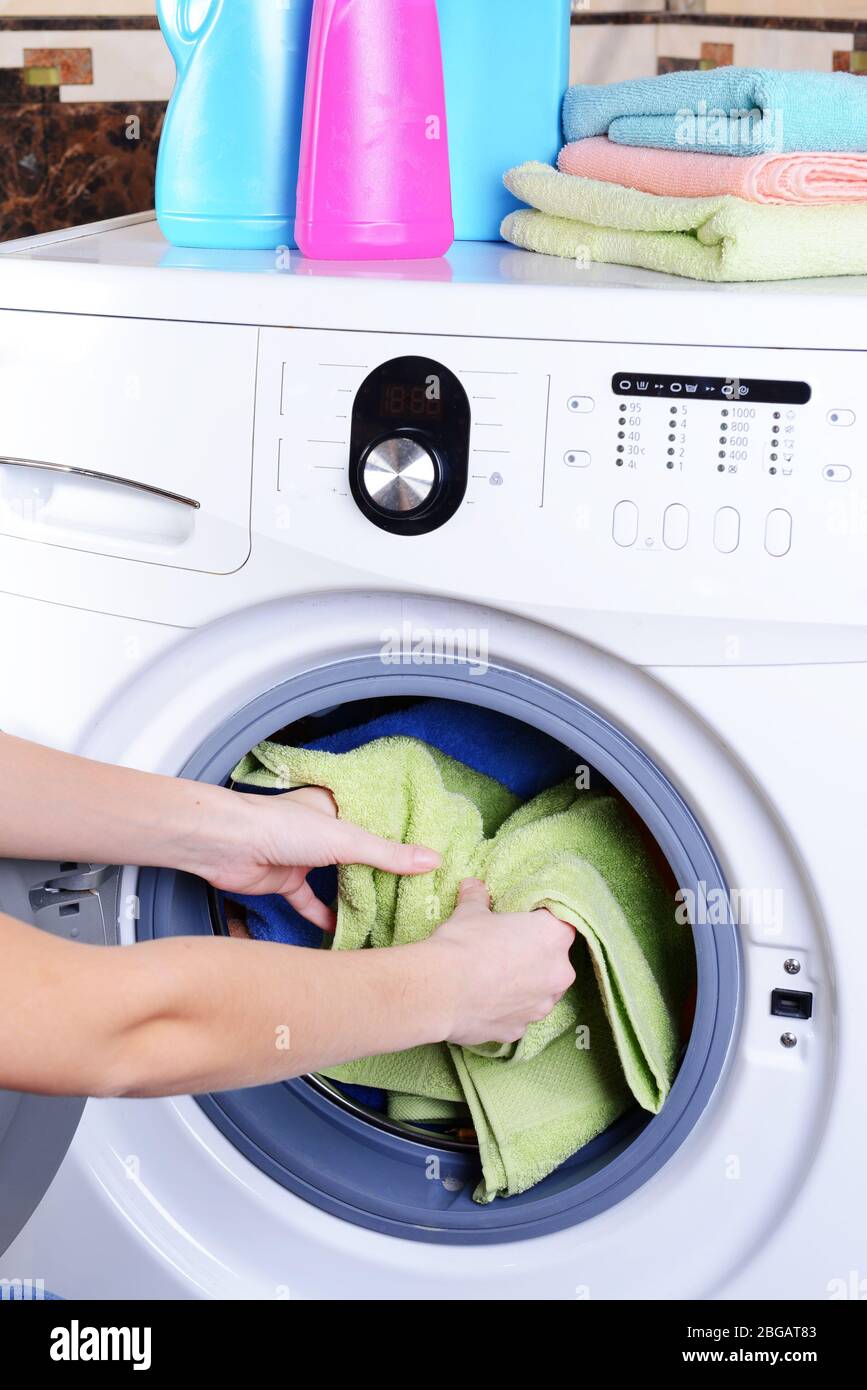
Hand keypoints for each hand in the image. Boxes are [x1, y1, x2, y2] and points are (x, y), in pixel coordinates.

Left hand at [184, 785, 440, 933]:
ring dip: (354, 897)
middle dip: (380, 874)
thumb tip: (432, 860)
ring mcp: (303, 856)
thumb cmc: (281, 827)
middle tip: (413, 894)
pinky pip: (310, 902)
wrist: (226, 844)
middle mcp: (322, 831)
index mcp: (337, 808)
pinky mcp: (286, 881)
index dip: (400, 839)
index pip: (377, 823)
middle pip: (358, 855)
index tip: (428, 859)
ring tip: (386, 914)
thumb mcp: (345, 839)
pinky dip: (324, 916)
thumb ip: (387, 854)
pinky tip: (344, 930)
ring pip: (336, 880)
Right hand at [428, 879, 575, 1045]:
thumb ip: (478, 897)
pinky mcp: (518, 1031)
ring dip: (524, 987)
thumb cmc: (463, 943)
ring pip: (539, 993)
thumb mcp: (470, 912)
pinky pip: (518, 1016)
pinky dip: (506, 1010)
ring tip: (493, 980)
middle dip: (535, 957)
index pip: (562, 923)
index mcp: (553, 937)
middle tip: (505, 951)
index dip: (542, 923)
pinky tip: (484, 1002)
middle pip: (555, 961)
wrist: (440, 990)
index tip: (524, 923)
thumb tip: (473, 886)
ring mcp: (540, 1007)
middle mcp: (557, 974)